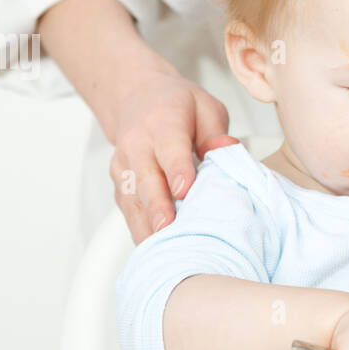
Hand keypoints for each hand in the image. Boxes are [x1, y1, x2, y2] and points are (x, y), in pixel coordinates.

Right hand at [109, 67, 239, 242]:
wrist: (136, 99)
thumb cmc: (176, 106)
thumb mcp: (204, 107)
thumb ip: (216, 131)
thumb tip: (228, 150)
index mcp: (162, 122)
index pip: (169, 148)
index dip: (177, 170)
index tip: (185, 191)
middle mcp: (137, 145)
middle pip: (145, 178)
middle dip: (157, 206)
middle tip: (169, 229)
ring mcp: (124, 167)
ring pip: (132, 199)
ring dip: (146, 225)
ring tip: (161, 250)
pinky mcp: (120, 186)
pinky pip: (129, 210)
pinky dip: (140, 230)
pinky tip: (154, 250)